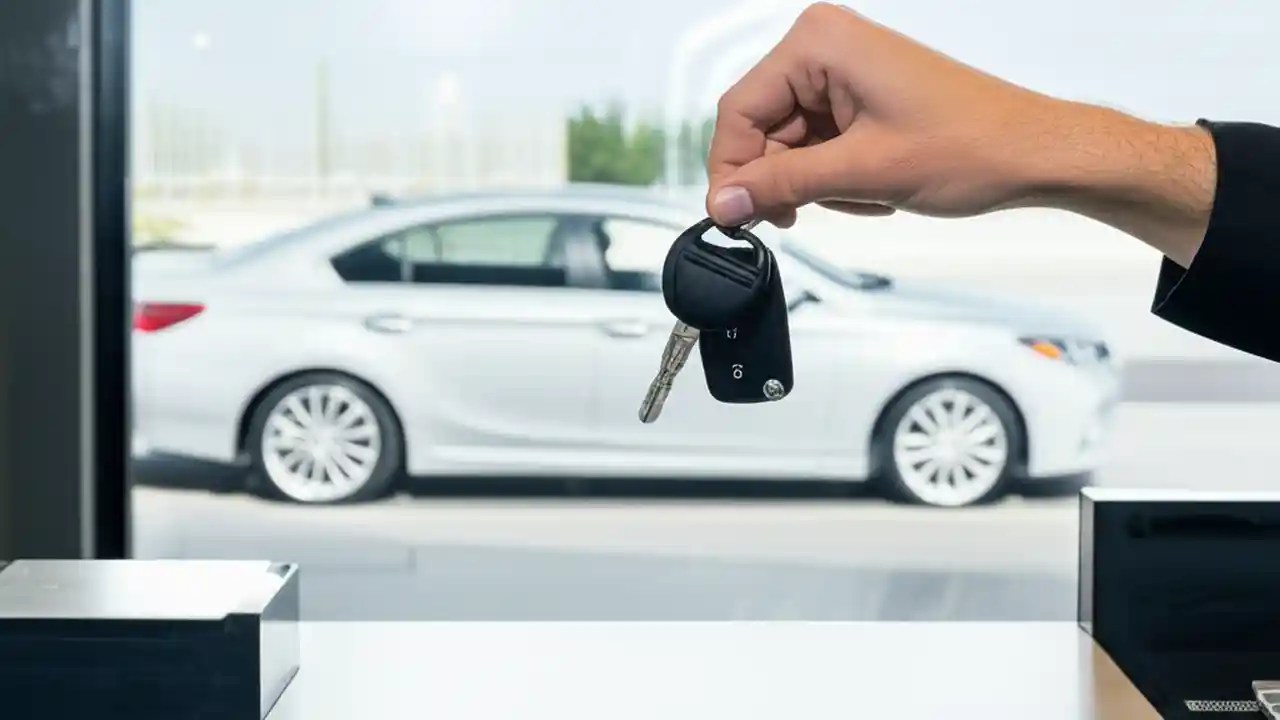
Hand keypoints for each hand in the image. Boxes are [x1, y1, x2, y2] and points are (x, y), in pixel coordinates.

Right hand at [705, 3, 1215, 266]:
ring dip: (813, 184)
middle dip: (779, 180)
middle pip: (760, 128)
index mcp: (820, 43)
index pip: (740, 110)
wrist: (1032, 154)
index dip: (731, 171)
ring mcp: (842, 73)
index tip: (730, 217)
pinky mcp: (858, 98)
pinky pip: (815, 146)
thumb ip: (781, 186)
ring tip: (863, 195)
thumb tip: (724, 205)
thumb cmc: (972, 145)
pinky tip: (871, 190)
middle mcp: (826, 48)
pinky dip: (833, 179)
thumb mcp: (862, 174)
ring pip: (787, 144)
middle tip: (798, 217)